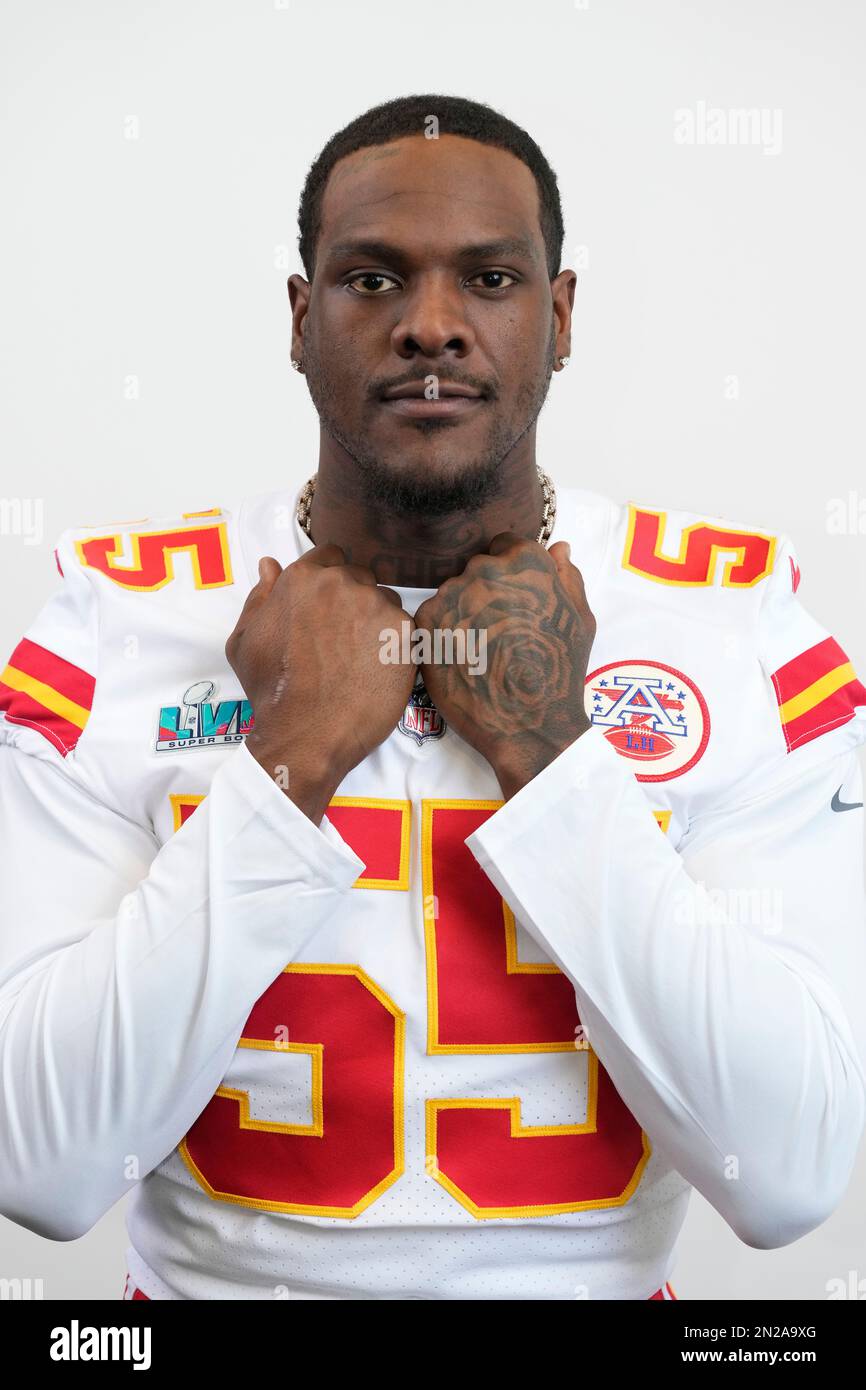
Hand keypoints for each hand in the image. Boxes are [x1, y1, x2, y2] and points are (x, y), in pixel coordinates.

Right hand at [226, 545, 415, 821]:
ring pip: (384, 600)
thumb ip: (259, 596)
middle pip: (359, 576)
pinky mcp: (404, 631)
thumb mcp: (245, 641)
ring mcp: (376, 605)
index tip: (328, 605)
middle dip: (352, 599)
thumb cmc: (272, 692)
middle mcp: (342, 582)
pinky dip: (393, 643)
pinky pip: (403, 626)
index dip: (330, 579)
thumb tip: (270, 564)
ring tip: (359, 656)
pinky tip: (377, 667)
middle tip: (342, 638)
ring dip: (375, 619)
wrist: (308, 733)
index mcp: (302, 577)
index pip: (330, 556)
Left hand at [413, 534, 594, 796]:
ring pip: (452, 592)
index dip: (509, 572)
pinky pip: (431, 615)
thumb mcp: (580, 619)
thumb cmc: (560, 671)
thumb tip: (559, 547)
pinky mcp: (425, 623)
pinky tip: (460, 655)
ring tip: (479, 647)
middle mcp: (483, 569)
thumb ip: (567, 577)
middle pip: (476, 568)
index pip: (504, 546)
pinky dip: (441, 631)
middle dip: (485, 591)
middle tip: (497, 629)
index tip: (512, 598)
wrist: (526, 720)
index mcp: (524, 561)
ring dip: (461, 610)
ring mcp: (451, 595)